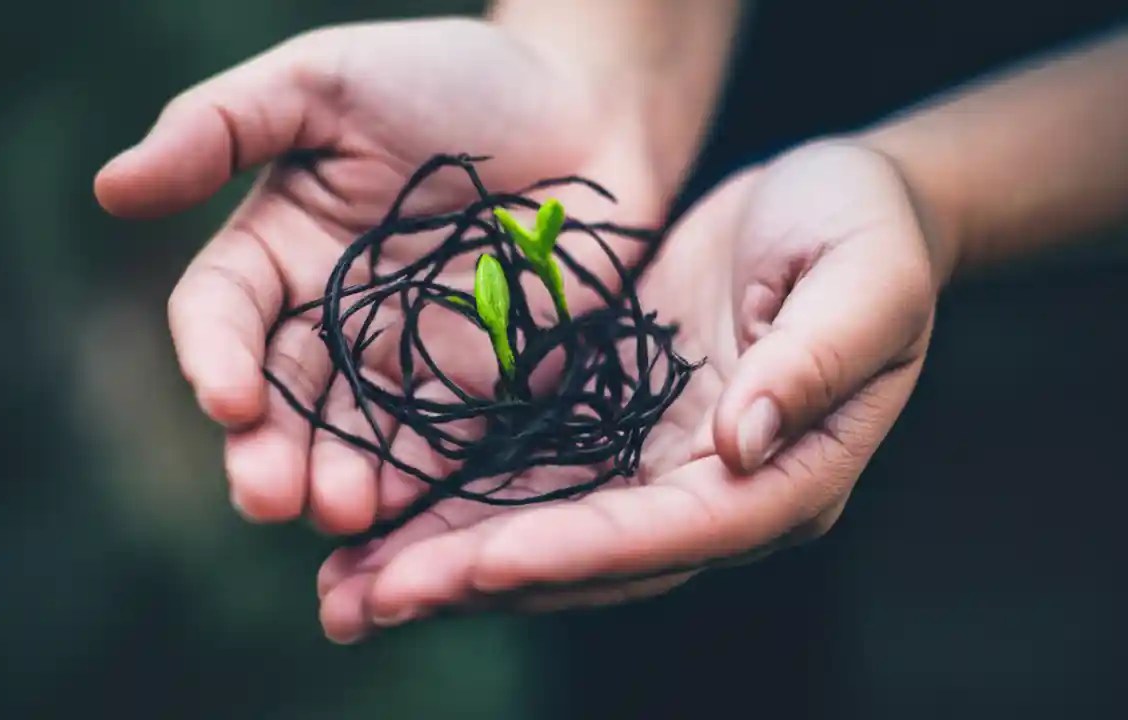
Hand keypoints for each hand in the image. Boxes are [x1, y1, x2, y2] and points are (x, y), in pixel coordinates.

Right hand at [94, 19, 670, 533]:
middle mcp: (330, 316)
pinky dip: (417, 478)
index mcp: (280, 248)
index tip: (227, 396)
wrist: (584, 105)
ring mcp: (403, 358)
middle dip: (270, 448)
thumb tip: (109, 190)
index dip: (216, 357)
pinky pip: (438, 440)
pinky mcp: (477, 386)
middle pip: (281, 396)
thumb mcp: (324, 81)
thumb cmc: (449, 78)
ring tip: (338, 511)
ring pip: (353, 433)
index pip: (223, 314)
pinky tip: (402, 510)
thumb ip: (222, 127)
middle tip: (268, 496)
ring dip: (339, 477)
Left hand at [315, 140, 941, 642]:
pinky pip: (526, 480)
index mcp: (786, 478)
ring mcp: (654, 469)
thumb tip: (746, 441)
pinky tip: (379, 522)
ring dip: (445, 566)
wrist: (831, 207)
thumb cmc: (866, 233)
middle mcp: (711, 494)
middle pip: (588, 560)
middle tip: (367, 603)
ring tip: (344, 590)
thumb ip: (815, 358)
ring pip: (541, 535)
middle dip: (477, 580)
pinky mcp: (610, 430)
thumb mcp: (863, 277)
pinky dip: (454, 507)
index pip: (671, 532)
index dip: (575, 552)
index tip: (480, 564)